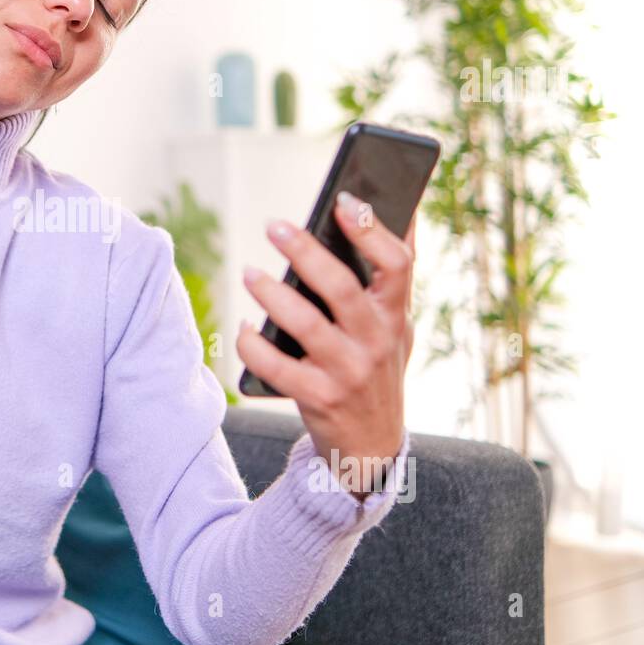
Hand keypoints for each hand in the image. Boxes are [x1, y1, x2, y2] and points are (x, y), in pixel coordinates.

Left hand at [237, 193, 416, 498]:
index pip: (397, 265)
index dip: (372, 231)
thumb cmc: (377, 367)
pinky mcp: (318, 398)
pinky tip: (241, 329)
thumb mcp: (397, 326)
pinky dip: (252, 346)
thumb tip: (402, 208)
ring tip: (249, 273)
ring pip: (305, 325)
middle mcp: (376, 342)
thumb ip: (393, 277)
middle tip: (273, 225)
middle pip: (342, 288)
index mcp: (396, 317)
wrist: (371, 445)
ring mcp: (348, 372)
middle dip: (306, 252)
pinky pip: (276, 368)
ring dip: (272, 295)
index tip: (343, 199)